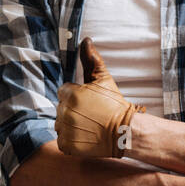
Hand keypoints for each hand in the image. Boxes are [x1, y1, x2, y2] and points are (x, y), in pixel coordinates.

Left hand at [56, 38, 142, 157]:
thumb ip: (92, 59)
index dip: (76, 96)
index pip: (63, 92)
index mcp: (72, 95)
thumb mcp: (104, 79)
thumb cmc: (114, 104)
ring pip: (60, 124)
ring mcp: (65, 130)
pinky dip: (71, 140)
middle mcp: (65, 112)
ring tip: (88, 125)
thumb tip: (85, 40)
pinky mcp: (66, 145)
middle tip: (91, 114)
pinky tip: (85, 136)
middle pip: (61, 108)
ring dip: (70, 124)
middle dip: (73, 110)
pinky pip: (62, 140)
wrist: (124, 132)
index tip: (89, 102)